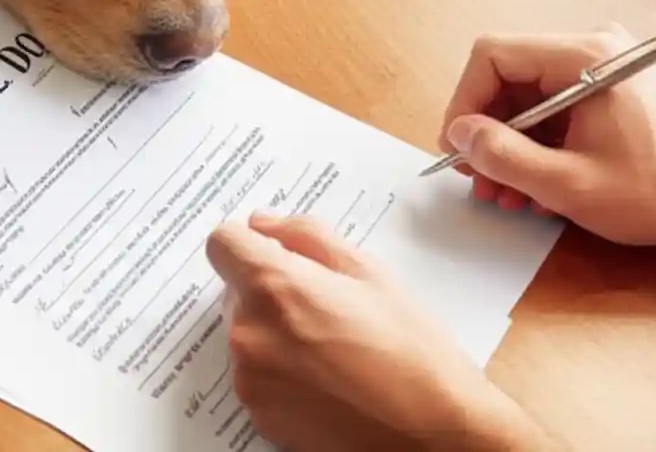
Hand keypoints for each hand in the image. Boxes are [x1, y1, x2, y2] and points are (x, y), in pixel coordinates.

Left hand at [205, 214, 554, 451]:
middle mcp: (250, 332)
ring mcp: (249, 378)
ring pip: (246, 333)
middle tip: (325, 305)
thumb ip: (306, 236)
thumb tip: (262, 223)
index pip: (222, 243)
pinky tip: (325, 377)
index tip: (272, 252)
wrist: (432, 433)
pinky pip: (255, 374)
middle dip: (269, 289)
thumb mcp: (370, 272)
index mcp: (275, 287)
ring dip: (274, 330)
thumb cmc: (412, 351)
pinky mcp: (257, 413)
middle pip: (235, 290)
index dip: (247, 242)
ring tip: (332, 346)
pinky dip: (279, 370)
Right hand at [439, 24, 655, 247]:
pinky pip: (548, 110)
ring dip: (506, 146)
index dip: (464, 101)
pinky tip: (529, 186)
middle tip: (477, 179)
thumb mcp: (568, 183)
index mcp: (584, 58)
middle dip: (485, 132)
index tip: (458, 147)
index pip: (493, 55)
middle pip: (506, 77)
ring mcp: (597, 70)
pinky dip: (532, 146)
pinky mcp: (602, 92)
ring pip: (523, 98)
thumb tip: (458, 134)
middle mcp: (590, 51)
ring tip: (504, 192)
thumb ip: (504, 156)